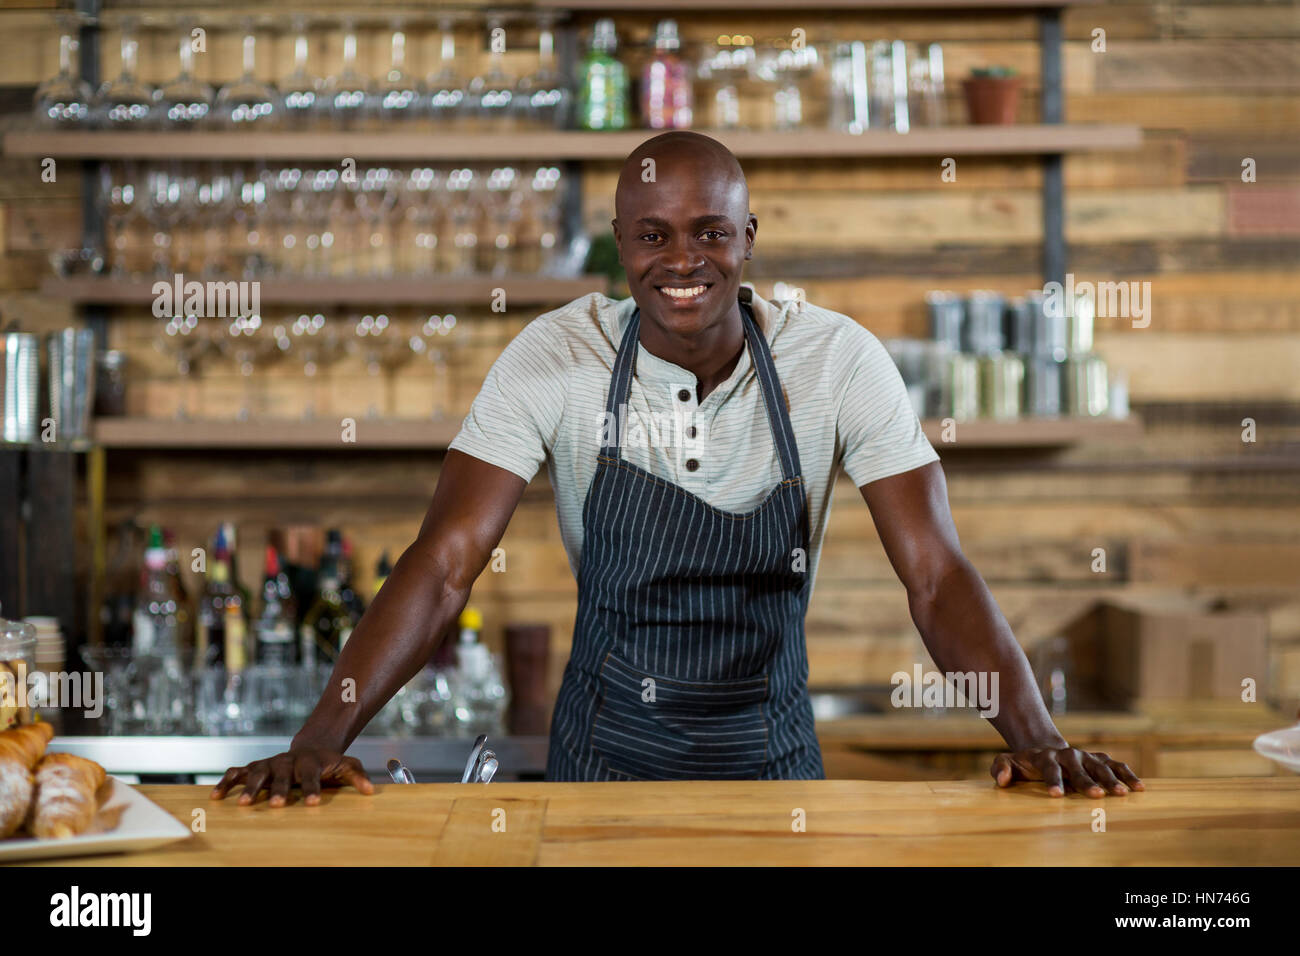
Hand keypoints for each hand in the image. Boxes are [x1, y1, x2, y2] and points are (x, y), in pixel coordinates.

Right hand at [210, 747, 375, 806]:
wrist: (312, 746)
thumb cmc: (328, 763)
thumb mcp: (344, 765)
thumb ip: (356, 776)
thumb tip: (370, 791)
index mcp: (310, 762)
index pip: (312, 776)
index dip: (313, 788)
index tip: (313, 802)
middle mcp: (288, 761)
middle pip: (283, 775)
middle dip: (279, 790)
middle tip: (276, 805)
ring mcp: (270, 763)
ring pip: (257, 772)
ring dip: (249, 787)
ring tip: (243, 804)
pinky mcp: (255, 766)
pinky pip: (237, 772)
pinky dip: (226, 782)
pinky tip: (216, 796)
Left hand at [991, 747, 1143, 797]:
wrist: (1043, 750)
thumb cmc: (1024, 764)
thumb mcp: (1007, 762)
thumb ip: (1000, 768)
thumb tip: (1002, 780)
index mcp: (1045, 757)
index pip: (1049, 769)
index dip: (1053, 781)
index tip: (1056, 795)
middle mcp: (1067, 755)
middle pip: (1078, 769)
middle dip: (1086, 782)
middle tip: (1096, 795)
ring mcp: (1085, 756)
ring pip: (1100, 766)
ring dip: (1111, 779)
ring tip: (1121, 794)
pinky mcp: (1099, 759)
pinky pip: (1116, 765)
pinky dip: (1128, 774)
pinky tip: (1139, 788)